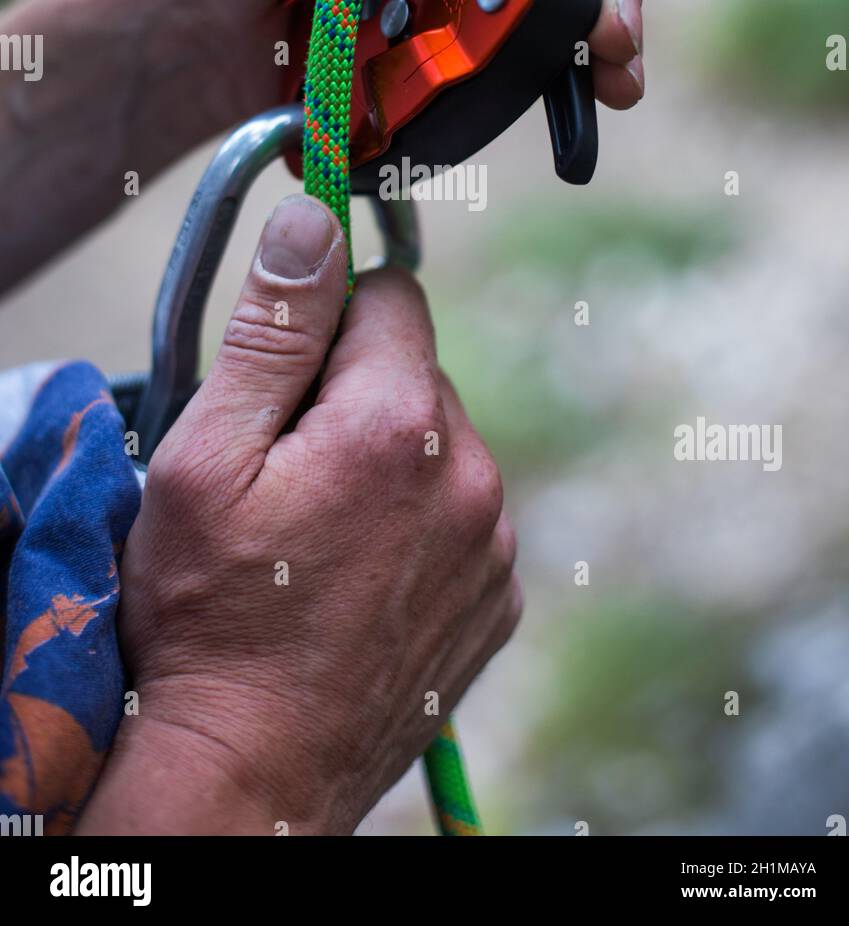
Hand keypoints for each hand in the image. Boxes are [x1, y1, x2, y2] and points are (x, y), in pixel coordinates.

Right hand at [77, 196, 518, 835]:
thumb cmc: (211, 616)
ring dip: (391, 459)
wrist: (254, 771)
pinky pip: (465, 510)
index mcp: (398, 424)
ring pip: (442, 441)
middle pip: (418, 370)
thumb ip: (274, 327)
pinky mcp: (500, 594)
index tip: (289, 370)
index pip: (394, 293)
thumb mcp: (207, 456)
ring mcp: (495, 541)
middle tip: (288, 468)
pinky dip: (420, 520)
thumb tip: (314, 217)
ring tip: (320, 533)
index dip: (330, 318)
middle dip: (356, 392)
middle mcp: (471, 475)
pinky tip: (359, 573)